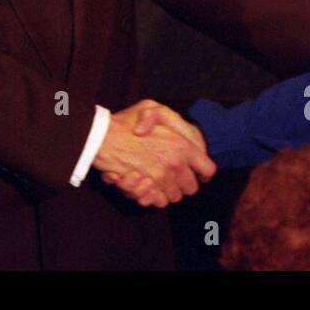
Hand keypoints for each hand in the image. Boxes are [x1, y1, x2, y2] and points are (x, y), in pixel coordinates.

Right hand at [93, 100, 215, 207]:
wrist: (101, 138)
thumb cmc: (125, 121)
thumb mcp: (149, 107)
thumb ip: (167, 117)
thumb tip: (178, 136)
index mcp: (182, 146)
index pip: (207, 169)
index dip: (202, 172)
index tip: (196, 172)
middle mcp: (175, 164)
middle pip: (192, 188)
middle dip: (184, 184)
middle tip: (174, 177)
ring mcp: (161, 178)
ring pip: (175, 197)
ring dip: (168, 192)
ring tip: (159, 181)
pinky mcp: (146, 190)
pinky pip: (159, 202)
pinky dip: (154, 198)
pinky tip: (148, 187)